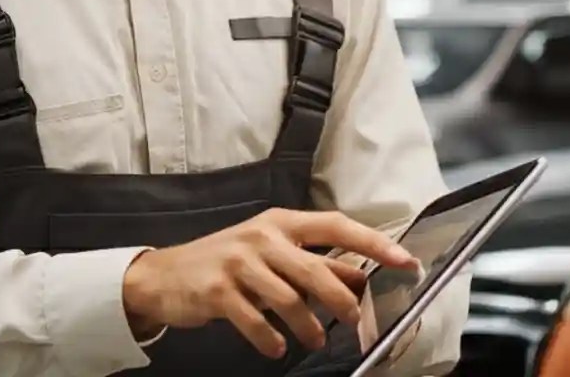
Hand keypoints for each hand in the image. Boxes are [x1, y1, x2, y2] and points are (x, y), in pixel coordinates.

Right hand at [121, 209, 418, 358]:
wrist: (163, 276)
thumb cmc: (225, 264)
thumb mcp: (270, 255)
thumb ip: (313, 264)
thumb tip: (360, 276)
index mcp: (279, 222)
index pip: (335, 226)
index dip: (373, 242)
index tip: (406, 261)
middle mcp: (260, 236)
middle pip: (315, 269)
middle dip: (342, 301)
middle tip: (354, 322)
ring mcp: (236, 262)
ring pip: (288, 298)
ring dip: (308, 326)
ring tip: (314, 341)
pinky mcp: (216, 290)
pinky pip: (254, 319)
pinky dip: (270, 338)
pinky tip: (276, 347)